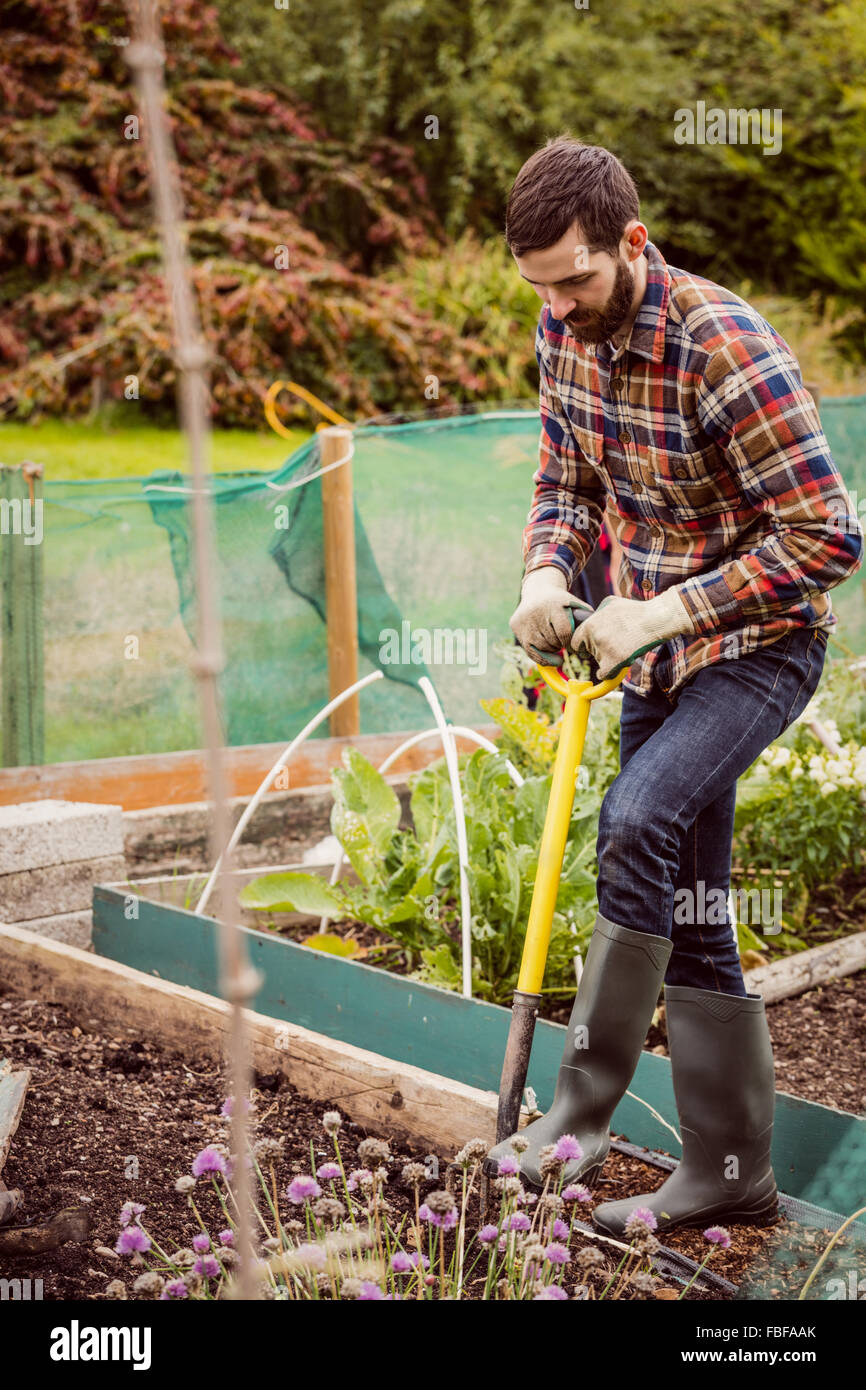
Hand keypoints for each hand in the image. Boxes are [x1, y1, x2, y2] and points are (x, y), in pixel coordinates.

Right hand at [510, 566, 594, 666]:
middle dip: (560, 644)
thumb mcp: (574, 604)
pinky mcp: (516, 625)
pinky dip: (542, 657)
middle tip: (563, 642)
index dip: (570, 642)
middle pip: (552, 640)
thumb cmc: (561, 602)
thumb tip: (596, 634)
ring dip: (551, 649)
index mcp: (553, 605)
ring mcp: (524, 619)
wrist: (538, 590)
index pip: (563, 632)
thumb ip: (586, 618)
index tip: (573, 645)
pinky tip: (552, 659)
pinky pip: (529, 650)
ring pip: (541, 647)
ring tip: (555, 643)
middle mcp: (536, 611)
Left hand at [571, 589, 695, 680]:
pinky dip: (608, 673)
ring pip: (599, 661)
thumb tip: (589, 621)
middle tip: (614, 643)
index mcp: (590, 624)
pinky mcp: (615, 661)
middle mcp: (594, 637)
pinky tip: (614, 667)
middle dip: (598, 649)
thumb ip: (596, 614)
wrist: (655, 619)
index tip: (588, 647)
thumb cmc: (634, 610)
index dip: (583, 645)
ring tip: (623, 647)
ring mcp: (604, 650)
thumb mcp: (609, 604)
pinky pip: (604, 674)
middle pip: (589, 651)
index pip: (576, 642)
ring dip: (607, 658)